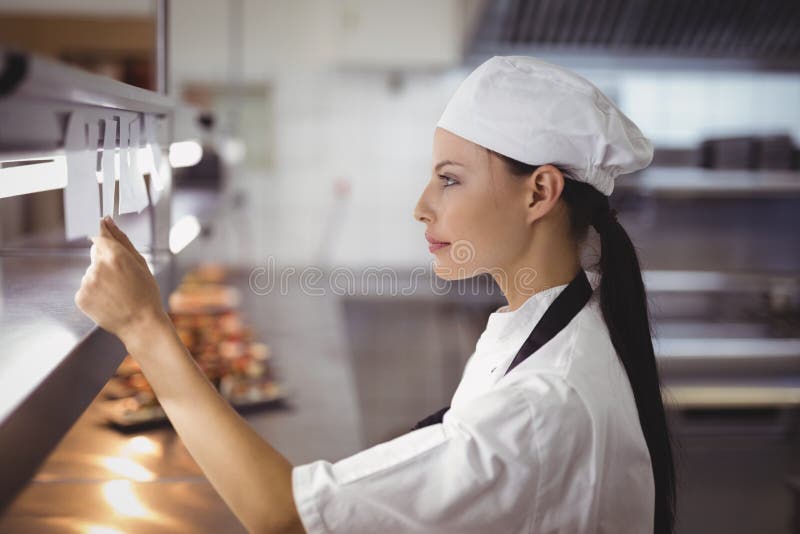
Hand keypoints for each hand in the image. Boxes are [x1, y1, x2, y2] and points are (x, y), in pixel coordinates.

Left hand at [75, 216, 168, 348]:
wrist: (140, 324)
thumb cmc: (146, 293)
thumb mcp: (140, 263)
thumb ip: (121, 239)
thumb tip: (107, 220)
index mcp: (115, 256)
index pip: (99, 236)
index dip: (104, 238)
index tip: (107, 242)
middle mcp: (97, 267)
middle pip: (95, 254)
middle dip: (106, 261)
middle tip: (123, 278)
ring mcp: (87, 283)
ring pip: (91, 272)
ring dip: (101, 278)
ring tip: (117, 292)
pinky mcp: (80, 297)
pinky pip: (86, 287)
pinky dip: (95, 292)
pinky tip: (109, 300)